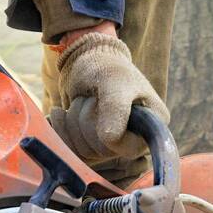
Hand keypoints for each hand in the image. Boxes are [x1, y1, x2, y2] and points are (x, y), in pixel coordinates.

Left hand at [51, 29, 169, 163]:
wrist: (87, 61)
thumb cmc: (107, 67)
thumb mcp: (113, 82)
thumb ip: (115, 109)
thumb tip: (111, 140)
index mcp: (151, 127)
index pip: (128, 148)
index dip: (107, 133)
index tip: (99, 105)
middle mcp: (135, 141)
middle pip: (102, 151)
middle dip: (86, 121)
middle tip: (89, 99)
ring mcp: (112, 146)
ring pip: (84, 152)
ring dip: (73, 122)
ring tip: (79, 101)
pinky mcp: (92, 145)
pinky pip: (72, 151)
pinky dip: (61, 129)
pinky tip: (60, 112)